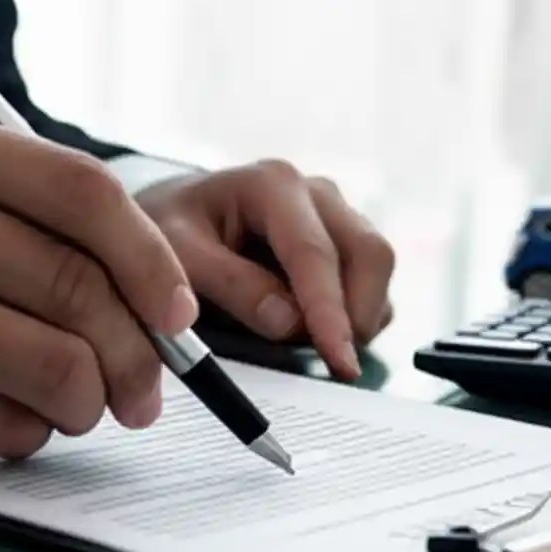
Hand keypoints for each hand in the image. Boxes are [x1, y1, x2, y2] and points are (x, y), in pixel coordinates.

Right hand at [0, 101, 195, 457]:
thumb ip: (30, 220)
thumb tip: (159, 302)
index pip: (82, 191)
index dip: (152, 259)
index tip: (180, 313)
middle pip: (77, 286)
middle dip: (139, 355)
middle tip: (148, 391)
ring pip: (52, 366)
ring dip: (89, 402)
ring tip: (79, 406)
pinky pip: (2, 423)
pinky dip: (30, 432)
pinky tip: (11, 420)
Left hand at [138, 160, 395, 378]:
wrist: (175, 216)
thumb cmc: (172, 230)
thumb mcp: (179, 254)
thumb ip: (231, 285)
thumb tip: (288, 323)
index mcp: (273, 185)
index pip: (314, 253)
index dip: (331, 312)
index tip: (340, 360)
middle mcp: (316, 194)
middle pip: (369, 254)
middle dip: (358, 315)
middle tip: (336, 366)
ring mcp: (337, 216)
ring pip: (378, 270)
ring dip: (359, 317)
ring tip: (316, 349)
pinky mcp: (345, 244)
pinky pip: (372, 286)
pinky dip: (357, 316)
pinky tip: (319, 334)